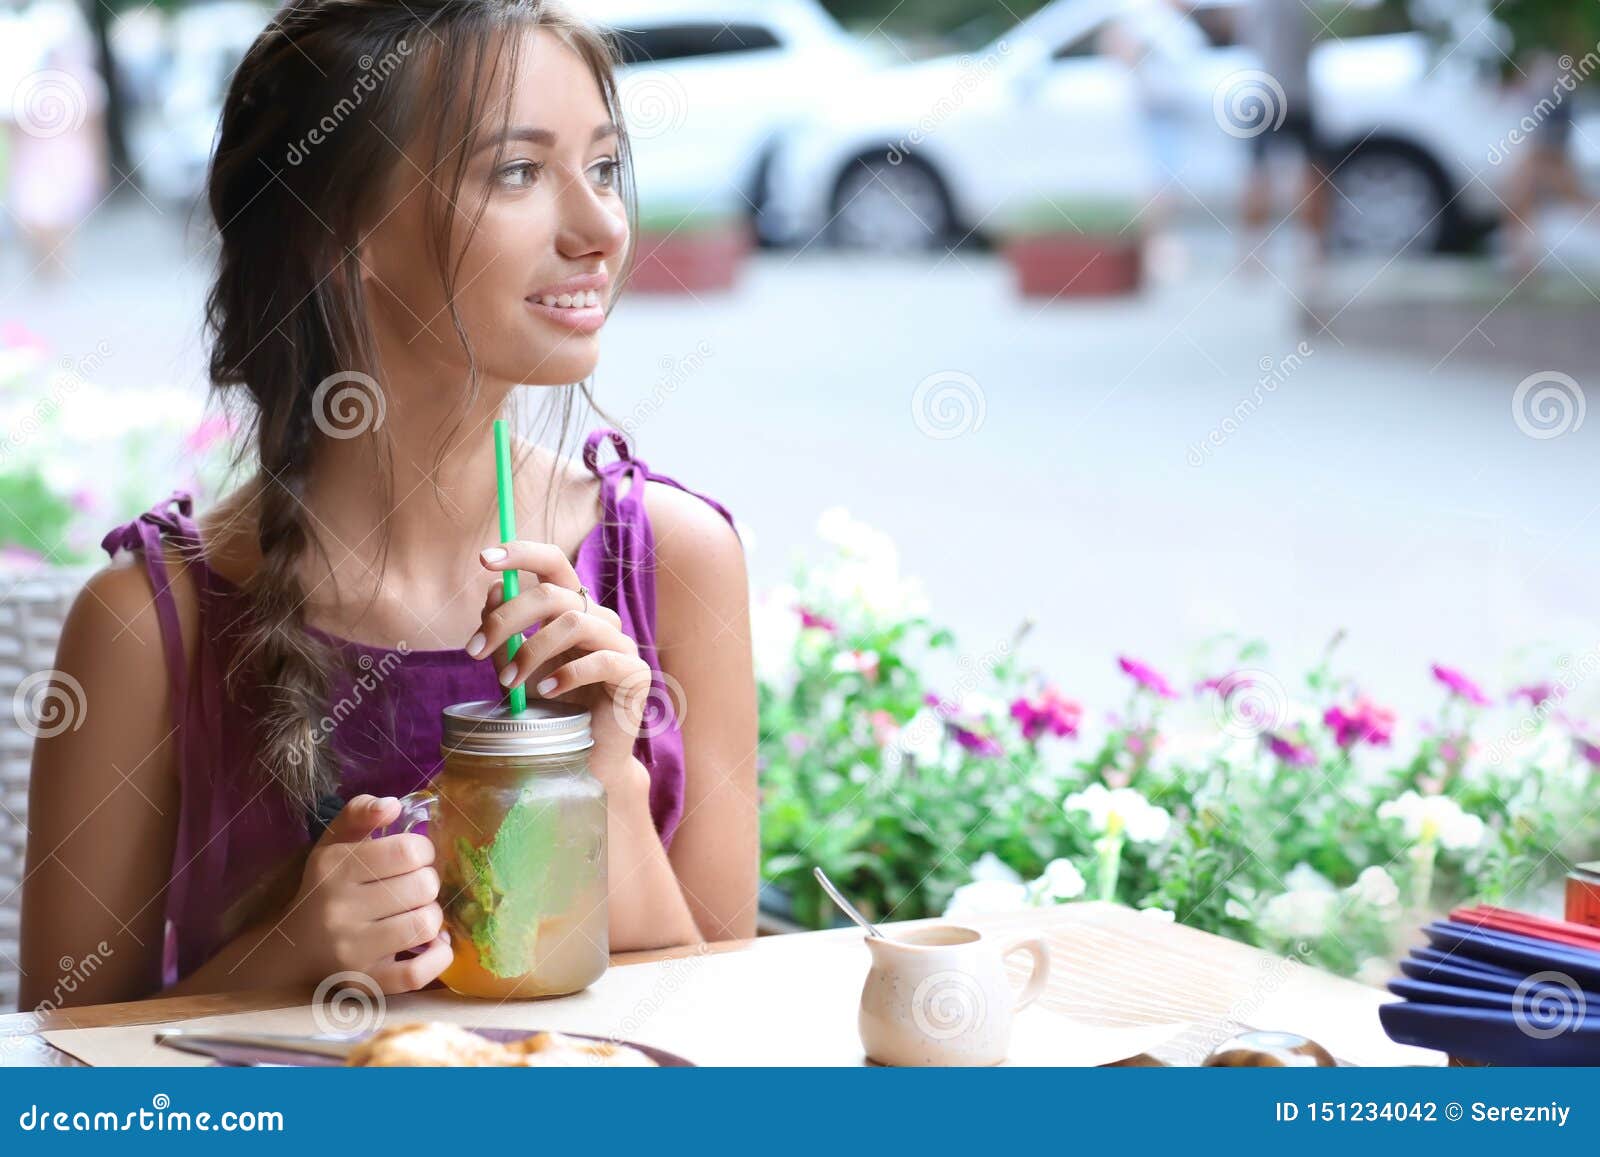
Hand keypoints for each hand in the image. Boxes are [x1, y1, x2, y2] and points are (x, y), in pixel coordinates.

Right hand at [281, 795, 449, 993]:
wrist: (295, 947)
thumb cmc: (326, 886)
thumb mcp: (334, 841)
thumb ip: (360, 811)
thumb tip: (393, 805)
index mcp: (334, 867)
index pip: (408, 850)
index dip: (423, 850)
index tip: (413, 858)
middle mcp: (338, 909)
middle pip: (423, 886)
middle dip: (428, 883)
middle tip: (415, 887)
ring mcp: (351, 950)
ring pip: (425, 924)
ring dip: (432, 916)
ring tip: (417, 913)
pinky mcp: (364, 982)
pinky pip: (417, 973)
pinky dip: (438, 957)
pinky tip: (433, 944)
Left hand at [466, 541, 653, 789]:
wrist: (586, 756)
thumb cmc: (552, 708)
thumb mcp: (516, 665)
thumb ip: (506, 632)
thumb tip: (494, 590)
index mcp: (572, 608)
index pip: (553, 563)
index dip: (521, 553)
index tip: (483, 559)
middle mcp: (598, 619)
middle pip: (554, 593)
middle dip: (507, 618)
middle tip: (474, 650)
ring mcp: (620, 644)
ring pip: (573, 623)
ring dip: (531, 651)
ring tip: (508, 683)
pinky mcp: (635, 673)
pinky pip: (600, 661)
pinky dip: (566, 674)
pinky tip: (546, 693)